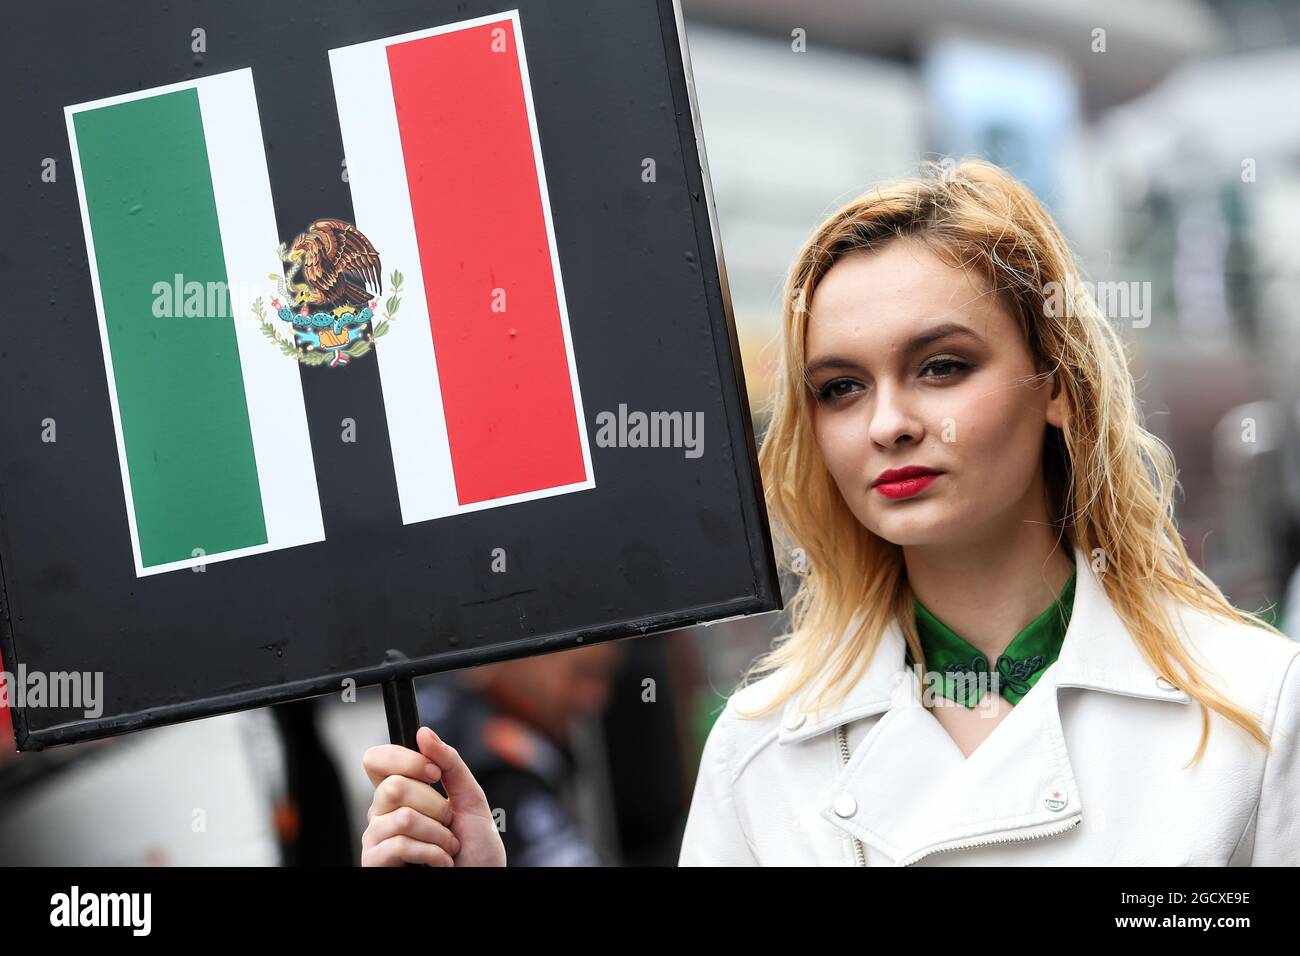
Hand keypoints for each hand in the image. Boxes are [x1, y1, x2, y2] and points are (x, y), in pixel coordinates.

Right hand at [360, 726, 506, 866]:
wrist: (479, 883)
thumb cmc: (476, 849)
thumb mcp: (471, 798)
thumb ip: (450, 763)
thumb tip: (423, 732)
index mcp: (400, 792)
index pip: (376, 759)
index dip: (405, 760)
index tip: (434, 773)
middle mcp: (381, 812)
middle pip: (394, 786)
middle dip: (436, 807)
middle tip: (448, 824)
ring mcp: (375, 837)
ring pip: (404, 817)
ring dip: (439, 835)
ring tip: (448, 848)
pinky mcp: (375, 862)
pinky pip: (401, 844)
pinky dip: (433, 854)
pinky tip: (440, 863)